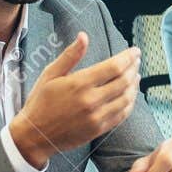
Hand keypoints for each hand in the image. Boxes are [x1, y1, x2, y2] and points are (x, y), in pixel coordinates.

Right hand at [9, 32, 139, 166]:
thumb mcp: (50, 74)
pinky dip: (130, 103)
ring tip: (136, 76)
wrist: (35, 135)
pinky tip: (130, 95)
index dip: (128, 57)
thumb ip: (70, 55)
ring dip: (134, 86)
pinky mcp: (99, 130)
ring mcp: (97, 117)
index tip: (135, 51)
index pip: (114, 67)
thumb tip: (84, 36)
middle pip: (123, 81)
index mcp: (79, 83)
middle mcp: (91, 100)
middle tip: (136, 61)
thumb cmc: (40, 102)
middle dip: (133, 68)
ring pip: (126, 98)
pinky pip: (121, 115)